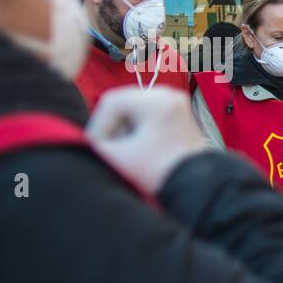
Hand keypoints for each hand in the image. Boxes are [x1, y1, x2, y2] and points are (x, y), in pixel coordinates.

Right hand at [85, 86, 206, 195]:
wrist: (198, 187)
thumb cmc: (161, 172)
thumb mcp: (120, 156)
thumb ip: (95, 144)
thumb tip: (83, 137)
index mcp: (156, 100)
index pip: (111, 102)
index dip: (97, 124)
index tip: (93, 144)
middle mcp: (169, 95)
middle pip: (124, 103)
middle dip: (111, 126)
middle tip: (105, 146)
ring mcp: (177, 103)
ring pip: (136, 109)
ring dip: (124, 128)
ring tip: (123, 149)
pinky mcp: (180, 115)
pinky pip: (150, 114)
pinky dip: (138, 129)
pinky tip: (137, 147)